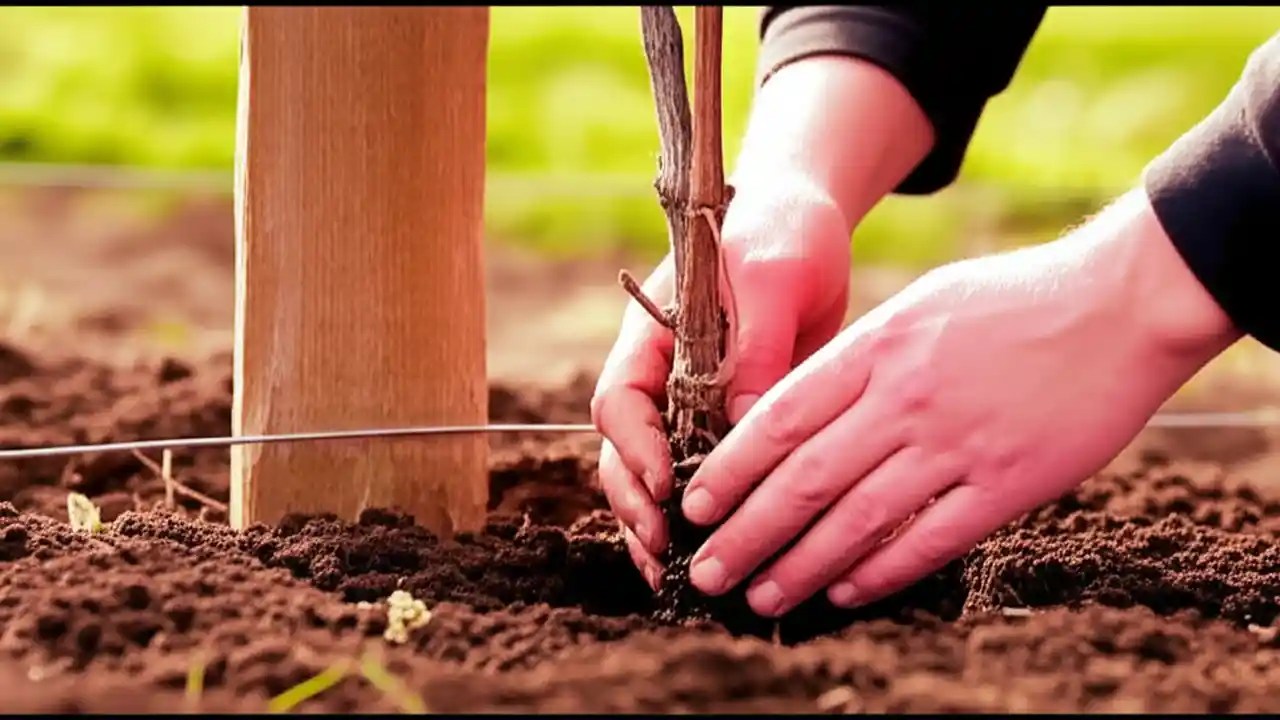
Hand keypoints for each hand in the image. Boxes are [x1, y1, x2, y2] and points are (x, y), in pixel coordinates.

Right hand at [590, 55, 934, 587]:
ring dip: (662, 527)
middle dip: (637, 506)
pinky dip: (709, 516)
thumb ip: (754, 347)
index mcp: (650, 334)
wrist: (810, 221)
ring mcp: (691, 402)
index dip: (634, 447)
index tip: (666, 483)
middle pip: (625, 452)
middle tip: (662, 554)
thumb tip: (744, 426)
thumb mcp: (771, 276)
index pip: (619, 398)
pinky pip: (710, 477)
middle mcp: (661, 375)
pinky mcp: (731, 422)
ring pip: (660, 476)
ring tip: (679, 577)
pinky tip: (725, 551)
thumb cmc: (781, 230)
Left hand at [679, 188, 1241, 616]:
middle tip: (709, 571)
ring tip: (761, 595)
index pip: (779, 418)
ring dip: (800, 566)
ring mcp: (957, 444)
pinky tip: (845, 594)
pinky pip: (931, 540)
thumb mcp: (917, 306)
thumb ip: (856, 360)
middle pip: (804, 479)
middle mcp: (905, 398)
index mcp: (876, 348)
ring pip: (858, 520)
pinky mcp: (1008, 483)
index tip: (696, 505)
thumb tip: (790, 412)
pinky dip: (881, 572)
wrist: (1118, 302)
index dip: (730, 469)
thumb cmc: (1010, 300)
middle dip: (747, 533)